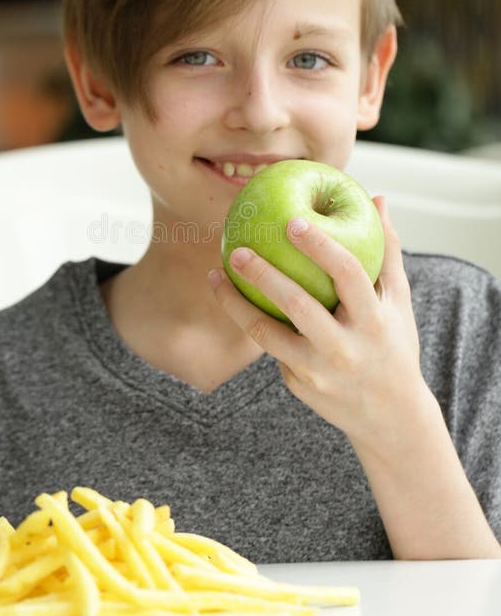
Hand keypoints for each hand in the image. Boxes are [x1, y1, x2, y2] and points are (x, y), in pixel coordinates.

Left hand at [209, 197, 428, 451]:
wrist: (390, 418)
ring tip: (215, 275)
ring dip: (235, 303)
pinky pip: (272, 348)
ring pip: (266, 334)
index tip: (293, 221)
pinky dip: (255, 322)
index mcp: (373, 320)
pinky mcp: (298, 384)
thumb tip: (376, 198)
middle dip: (263, 274)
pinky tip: (238, 302)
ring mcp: (318, 371)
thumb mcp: (399, 302)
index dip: (321, 246)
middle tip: (236, 249)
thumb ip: (386, 251)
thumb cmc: (394, 345)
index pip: (348, 275)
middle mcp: (345, 347)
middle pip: (297, 305)